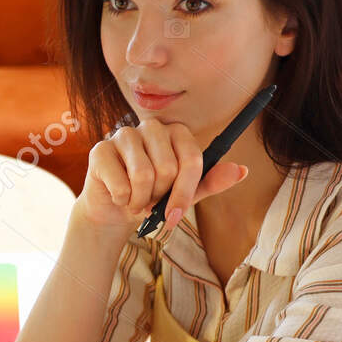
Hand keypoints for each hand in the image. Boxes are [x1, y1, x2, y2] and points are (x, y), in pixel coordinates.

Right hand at [74, 117, 248, 235]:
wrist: (116, 210)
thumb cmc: (154, 196)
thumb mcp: (187, 193)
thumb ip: (212, 181)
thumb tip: (242, 171)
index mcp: (177, 132)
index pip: (192, 159)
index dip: (185, 191)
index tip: (177, 214)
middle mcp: (151, 127)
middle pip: (168, 168)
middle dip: (160, 197)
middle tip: (151, 202)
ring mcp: (123, 134)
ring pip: (143, 175)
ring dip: (141, 201)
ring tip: (137, 201)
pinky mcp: (99, 150)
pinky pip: (120, 183)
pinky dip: (122, 200)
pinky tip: (119, 196)